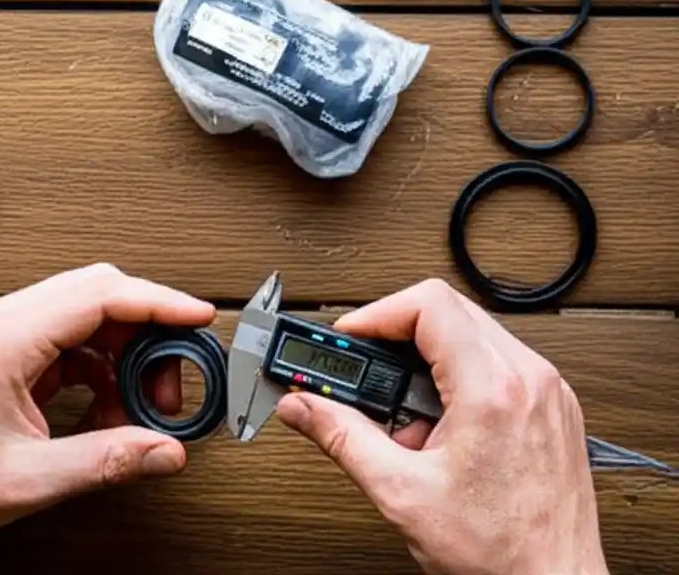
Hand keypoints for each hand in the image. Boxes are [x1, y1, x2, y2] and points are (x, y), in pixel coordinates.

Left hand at [0, 264, 213, 573]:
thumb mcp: (33, 477)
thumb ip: (108, 459)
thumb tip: (164, 449)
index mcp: (6, 339)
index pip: (100, 294)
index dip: (158, 301)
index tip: (197, 315)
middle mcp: (4, 324)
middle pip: (98, 294)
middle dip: (148, 330)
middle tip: (175, 378)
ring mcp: (4, 336)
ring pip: (87, 317)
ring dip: (124, 354)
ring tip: (143, 404)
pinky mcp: (7, 355)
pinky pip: (70, 343)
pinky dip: (100, 369)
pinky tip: (108, 410)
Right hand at [275, 279, 607, 574]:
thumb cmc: (501, 553)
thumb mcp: (400, 491)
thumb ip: (342, 437)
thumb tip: (304, 406)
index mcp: (493, 390)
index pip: (428, 305)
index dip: (376, 314)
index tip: (348, 341)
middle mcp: (529, 380)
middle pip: (448, 311)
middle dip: (394, 336)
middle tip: (361, 372)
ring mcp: (547, 393)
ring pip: (473, 336)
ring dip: (425, 362)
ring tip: (403, 416)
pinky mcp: (551, 409)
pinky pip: (496, 365)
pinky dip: (456, 381)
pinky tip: (437, 429)